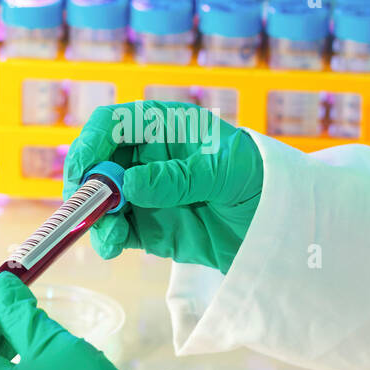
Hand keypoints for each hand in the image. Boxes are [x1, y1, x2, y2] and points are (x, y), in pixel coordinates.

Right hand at [62, 101, 263, 272]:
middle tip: (83, 208)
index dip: (92, 142)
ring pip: (104, 201)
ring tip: (108, 237)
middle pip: (100, 163)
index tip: (83, 168)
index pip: (116, 124)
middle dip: (87, 184)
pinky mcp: (152, 228)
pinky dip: (108, 238)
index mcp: (166, 128)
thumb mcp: (224, 173)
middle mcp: (150, 159)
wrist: (286, 224)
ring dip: (95, 216)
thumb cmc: (262, 179)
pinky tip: (110, 246)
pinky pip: (119, 231)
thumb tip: (130, 184)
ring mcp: (148, 195)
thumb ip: (178, 177)